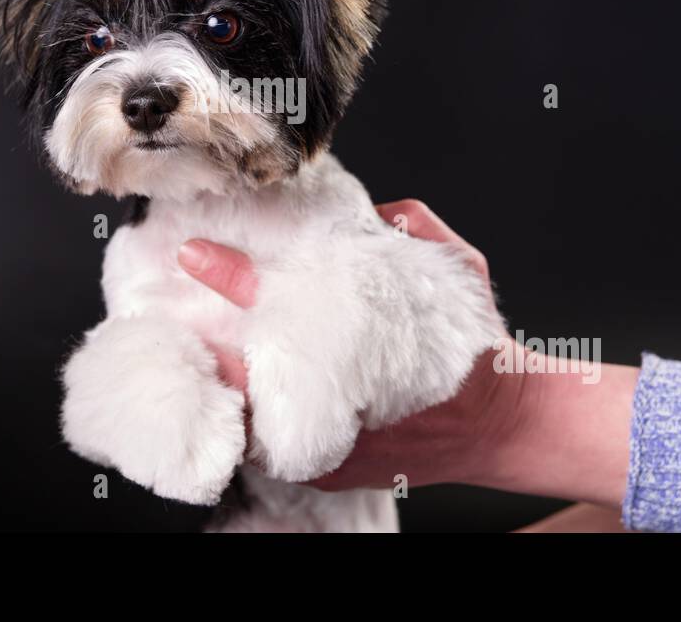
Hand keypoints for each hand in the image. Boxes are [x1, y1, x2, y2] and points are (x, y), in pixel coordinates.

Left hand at [178, 199, 638, 508]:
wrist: (505, 424)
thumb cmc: (478, 350)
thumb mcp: (462, 269)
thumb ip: (417, 230)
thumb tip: (380, 212)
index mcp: (358, 332)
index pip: (280, 297)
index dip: (232, 274)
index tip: (195, 255)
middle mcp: (340, 388)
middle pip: (251, 370)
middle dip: (212, 346)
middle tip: (175, 325)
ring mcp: (334, 437)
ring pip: (256, 418)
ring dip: (230, 392)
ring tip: (196, 368)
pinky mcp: (333, 468)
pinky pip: (276, 452)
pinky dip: (256, 430)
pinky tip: (242, 410)